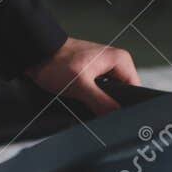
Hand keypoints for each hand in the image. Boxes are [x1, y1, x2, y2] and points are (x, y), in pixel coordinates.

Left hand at [23, 36, 138, 115]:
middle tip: (97, 112)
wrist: (35, 53)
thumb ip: (101, 102)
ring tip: (87, 106)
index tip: (118, 118)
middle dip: (111, 107)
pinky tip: (83, 104)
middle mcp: (116, 64)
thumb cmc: (56, 60)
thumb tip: (119, 117)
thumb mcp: (80, 85)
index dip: (128, 107)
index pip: (136, 91)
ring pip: (110, 96)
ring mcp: (104, 70)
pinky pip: (99, 94)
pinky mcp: (92, 76)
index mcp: (121, 60)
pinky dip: (92, 100)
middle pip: (123, 96)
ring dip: (100, 104)